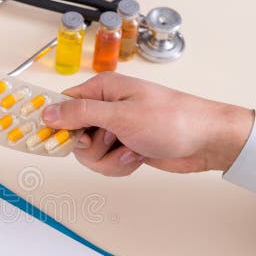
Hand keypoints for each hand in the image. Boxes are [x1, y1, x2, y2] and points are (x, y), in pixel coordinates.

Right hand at [40, 72, 254, 175]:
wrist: (207, 141)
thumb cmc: (173, 119)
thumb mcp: (121, 115)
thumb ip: (81, 113)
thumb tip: (48, 112)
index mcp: (103, 89)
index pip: (62, 104)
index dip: (56, 123)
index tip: (52, 137)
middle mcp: (106, 107)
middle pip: (73, 135)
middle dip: (91, 147)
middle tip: (111, 141)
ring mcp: (116, 129)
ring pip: (89, 154)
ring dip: (108, 159)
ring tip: (131, 149)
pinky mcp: (125, 147)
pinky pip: (106, 163)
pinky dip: (119, 166)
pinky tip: (138, 156)